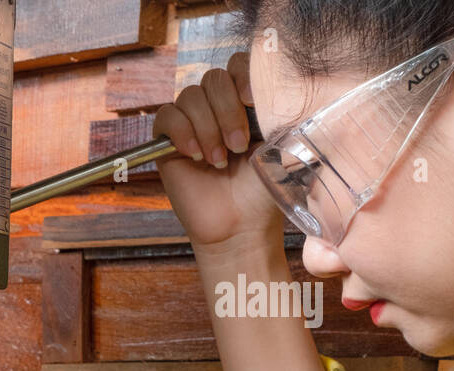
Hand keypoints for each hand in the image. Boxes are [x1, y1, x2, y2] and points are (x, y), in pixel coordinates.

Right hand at [153, 52, 285, 250]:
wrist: (242, 224)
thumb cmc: (266, 189)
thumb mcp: (286, 143)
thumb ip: (285, 109)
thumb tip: (287, 82)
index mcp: (247, 101)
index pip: (239, 63)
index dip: (244, 74)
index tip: (253, 100)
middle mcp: (218, 107)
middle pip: (214, 77)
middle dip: (227, 109)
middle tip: (239, 146)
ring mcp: (191, 124)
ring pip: (190, 96)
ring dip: (207, 127)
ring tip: (219, 160)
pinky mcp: (168, 143)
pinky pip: (166, 116)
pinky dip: (181, 132)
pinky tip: (196, 155)